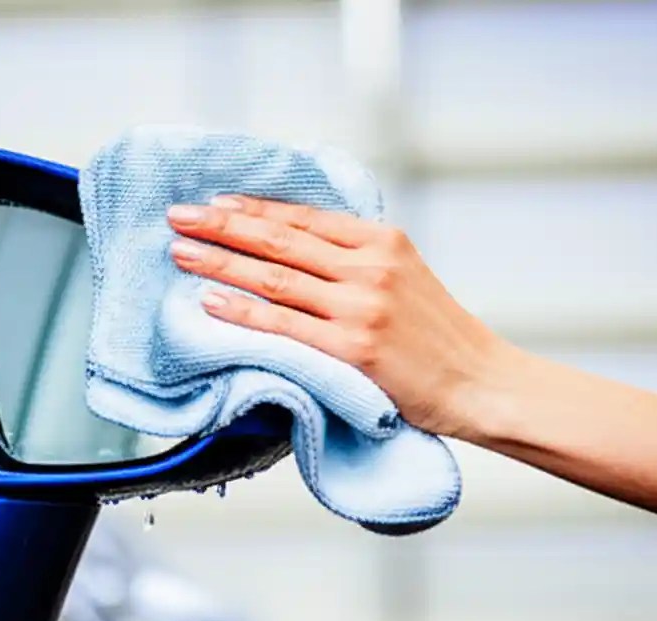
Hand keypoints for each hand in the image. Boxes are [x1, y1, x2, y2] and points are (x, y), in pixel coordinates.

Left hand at [167, 195, 508, 439]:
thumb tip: (292, 242)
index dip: (251, 208)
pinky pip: (284, 325)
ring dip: (220, 263)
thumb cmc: (436, 335)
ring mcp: (362, 308)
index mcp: (382, 241)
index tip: (211, 202)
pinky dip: (243, 311)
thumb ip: (356, 256)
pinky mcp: (354, 349)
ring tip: (180, 253)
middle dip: (221, 226)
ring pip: (274, 277)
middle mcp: (370, 267)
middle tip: (176, 216)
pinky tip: (210, 302)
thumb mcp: (405, 274)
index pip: (302, 217)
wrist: (479, 382)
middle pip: (279, 240)